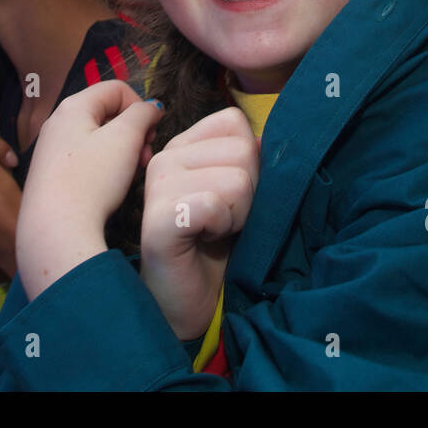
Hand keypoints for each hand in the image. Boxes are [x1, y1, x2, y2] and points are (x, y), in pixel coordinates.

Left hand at [15, 82, 161, 299]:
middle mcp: (57, 122)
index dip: (141, 107)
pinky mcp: (51, 174)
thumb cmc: (91, 179)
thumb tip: (152, 106)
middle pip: (107, 113)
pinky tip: (111, 187)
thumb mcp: (125, 138)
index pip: (117, 89)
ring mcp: (51, 149)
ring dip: (122, 151)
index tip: (152, 135)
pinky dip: (104, 167)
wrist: (55, 228)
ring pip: (98, 138)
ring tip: (131, 175)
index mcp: (73, 106)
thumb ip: (143, 113)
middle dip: (134, 132)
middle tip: (145, 157)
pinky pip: (85, 159)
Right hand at [139, 107, 259, 338]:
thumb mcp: (239, 196)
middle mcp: (165, 158)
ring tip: (215, 232)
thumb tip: (269, 138)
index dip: (251, 163)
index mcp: (182, 146)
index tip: (231, 198)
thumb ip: (249, 161)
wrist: (189, 305)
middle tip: (224, 221)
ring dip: (238, 214)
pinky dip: (223, 227)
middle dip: (249, 193)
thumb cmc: (216, 250)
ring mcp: (157, 185)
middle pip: (244, 150)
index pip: (235, 123)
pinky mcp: (159, 218)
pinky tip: (205, 241)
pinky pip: (216, 204)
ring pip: (237, 178)